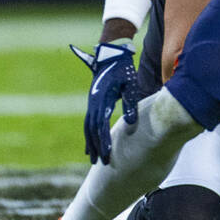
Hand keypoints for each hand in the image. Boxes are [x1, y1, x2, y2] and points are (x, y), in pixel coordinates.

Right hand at [71, 42, 139, 164]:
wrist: (112, 56)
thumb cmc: (124, 70)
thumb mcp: (130, 84)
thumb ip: (130, 103)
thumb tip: (131, 123)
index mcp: (102, 98)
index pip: (101, 124)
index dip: (104, 140)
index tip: (107, 154)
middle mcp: (93, 102)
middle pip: (92, 129)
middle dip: (96, 146)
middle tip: (102, 162)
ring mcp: (91, 103)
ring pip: (88, 127)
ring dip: (90, 144)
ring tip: (93, 160)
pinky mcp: (93, 103)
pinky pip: (88, 123)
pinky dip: (89, 136)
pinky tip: (89, 148)